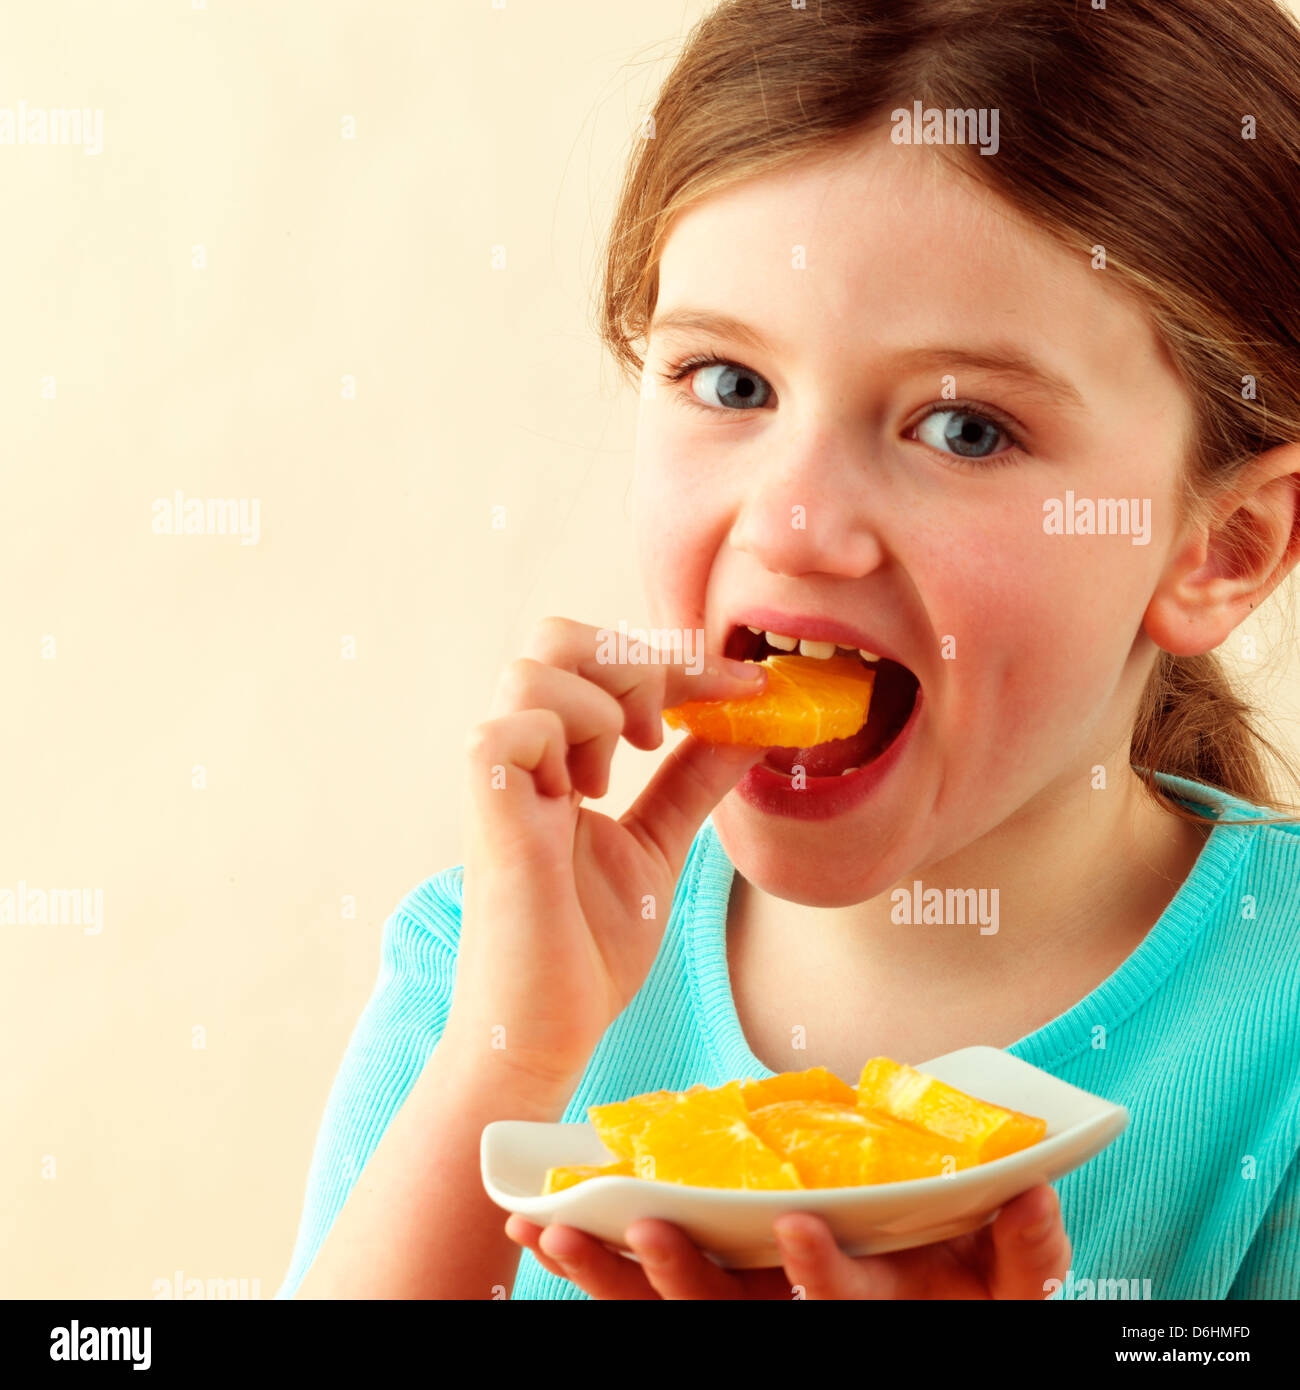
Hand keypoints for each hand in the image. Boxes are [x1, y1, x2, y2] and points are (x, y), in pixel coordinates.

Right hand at [448, 616, 766, 1092]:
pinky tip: (584, 795)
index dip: (679, 662)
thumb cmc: (585, 944)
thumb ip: (692, 779)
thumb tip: (752, 726)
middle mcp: (520, 752)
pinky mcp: (487, 805)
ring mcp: (498, 775)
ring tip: (617, 771)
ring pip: (536, 666)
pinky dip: (566, 740)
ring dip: (601, 705)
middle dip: (636, 663)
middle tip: (663, 729)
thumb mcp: (659, 843)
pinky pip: (514, 723)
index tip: (746, 686)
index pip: (601, 660)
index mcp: (555, 754)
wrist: (547, 1028)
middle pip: (558, 636)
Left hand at [505, 1182, 1068, 1298]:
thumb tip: (1033, 1189)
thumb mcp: (1007, 1283)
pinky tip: (543, 1233)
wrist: (928, 1308)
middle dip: (684, 1277)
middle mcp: (796, 1319)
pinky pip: (640, 1298)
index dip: (821, 1274)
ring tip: (555, 1233)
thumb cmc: (964, 1286)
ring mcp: (746, 1314)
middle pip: (732, 1314)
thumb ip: (1024, 1249)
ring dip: (611, 1274)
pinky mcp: (707, 1302)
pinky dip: (592, 1268)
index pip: (841, 1303)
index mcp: (866, 1304)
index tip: (796, 1227)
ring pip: (673, 1310)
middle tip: (648, 1226)